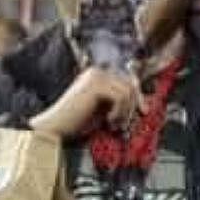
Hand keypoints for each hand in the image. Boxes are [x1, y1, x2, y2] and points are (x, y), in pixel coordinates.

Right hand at [28, 67, 142, 140]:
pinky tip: (108, 122)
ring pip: (127, 91)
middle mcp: (97, 71)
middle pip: (130, 84)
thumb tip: (140, 104)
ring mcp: (96, 76)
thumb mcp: (103, 109)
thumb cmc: (76, 122)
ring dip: (125, 112)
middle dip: (133, 106)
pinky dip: (119, 112)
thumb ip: (117, 103)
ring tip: (114, 125)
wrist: (55, 127)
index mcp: (97, 75)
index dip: (138, 97)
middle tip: (125, 124)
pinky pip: (120, 97)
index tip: (143, 112)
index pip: (127, 80)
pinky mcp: (95, 85)